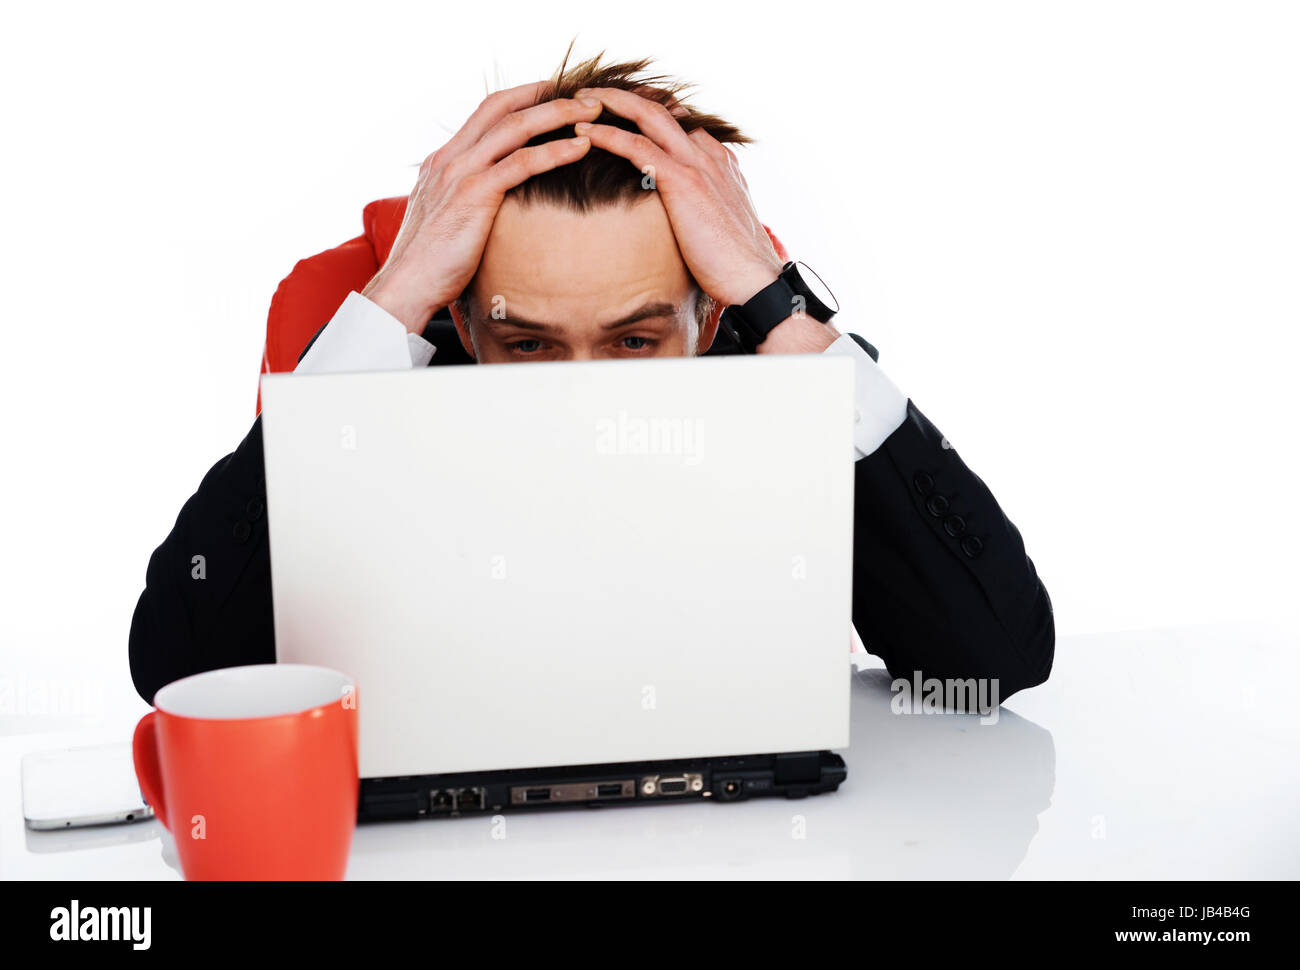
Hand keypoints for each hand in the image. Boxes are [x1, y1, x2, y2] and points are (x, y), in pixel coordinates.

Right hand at [363, 82, 603, 332]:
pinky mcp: (474, 195)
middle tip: (584, 94)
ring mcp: (460, 173)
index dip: (522, 97)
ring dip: (558, 113)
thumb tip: (490, 206)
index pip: (485, 112)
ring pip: (515, 127)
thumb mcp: (444, 220)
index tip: (555, 95)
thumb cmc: (430, 265)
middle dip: (545, 94)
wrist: (406, 285)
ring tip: (592, 110)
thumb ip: (463, 201)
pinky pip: (522, 163)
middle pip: (502, 107)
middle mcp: (449, 158)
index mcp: (442, 160)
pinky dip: (555, 151)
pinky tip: (582, 147)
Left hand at [572, 87, 838, 352]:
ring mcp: (698, 165)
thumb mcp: (721, 228)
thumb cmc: (736, 266)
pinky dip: (608, 134)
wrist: (755, 280)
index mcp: (721, 165)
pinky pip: (638, 147)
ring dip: (612, 102)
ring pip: (649, 116)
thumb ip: (704, 212)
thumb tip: (686, 223)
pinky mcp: (683, 182)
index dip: (653, 113)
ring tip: (580, 100)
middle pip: (664, 110)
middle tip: (595, 94)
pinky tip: (584, 131)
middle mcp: (711, 156)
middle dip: (627, 97)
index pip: (684, 124)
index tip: (625, 111)